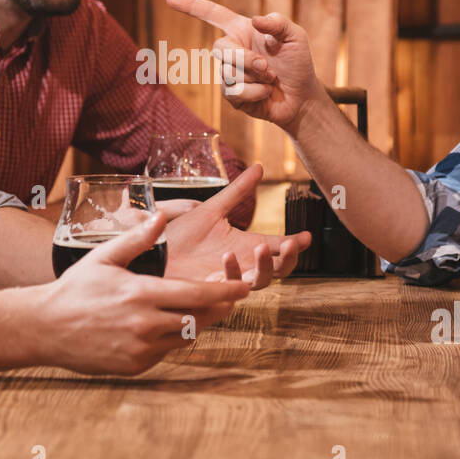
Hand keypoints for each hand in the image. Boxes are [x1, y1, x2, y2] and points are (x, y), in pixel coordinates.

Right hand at [40, 211, 251, 374]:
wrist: (45, 328)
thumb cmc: (76, 288)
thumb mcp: (104, 257)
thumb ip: (137, 239)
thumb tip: (161, 216)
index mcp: (142, 294)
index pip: (197, 294)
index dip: (225, 291)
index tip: (243, 287)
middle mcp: (146, 325)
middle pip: (199, 319)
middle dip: (218, 308)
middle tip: (228, 298)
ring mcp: (141, 349)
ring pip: (186, 337)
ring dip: (196, 323)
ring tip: (198, 308)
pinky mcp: (135, 366)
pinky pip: (166, 352)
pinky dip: (171, 339)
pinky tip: (164, 325)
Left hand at [165, 163, 311, 288]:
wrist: (152, 253)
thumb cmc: (181, 235)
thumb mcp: (212, 209)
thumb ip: (238, 191)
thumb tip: (260, 166)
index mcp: (246, 246)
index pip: (278, 247)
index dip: (296, 244)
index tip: (307, 236)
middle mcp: (242, 265)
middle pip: (279, 270)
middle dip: (289, 259)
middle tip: (290, 244)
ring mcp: (227, 280)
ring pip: (259, 282)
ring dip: (265, 267)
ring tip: (262, 247)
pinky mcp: (210, 292)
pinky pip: (229, 289)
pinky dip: (232, 274)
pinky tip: (227, 257)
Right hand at [166, 0, 323, 132]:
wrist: (302, 97)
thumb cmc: (297, 62)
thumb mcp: (295, 36)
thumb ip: (278, 23)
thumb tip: (255, 20)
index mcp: (241, 30)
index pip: (213, 14)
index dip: (192, 6)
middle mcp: (231, 50)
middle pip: (220, 49)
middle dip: (246, 59)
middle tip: (268, 68)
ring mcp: (229, 73)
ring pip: (229, 73)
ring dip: (256, 78)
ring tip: (271, 80)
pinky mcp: (232, 96)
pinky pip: (236, 92)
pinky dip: (257, 93)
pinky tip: (266, 93)